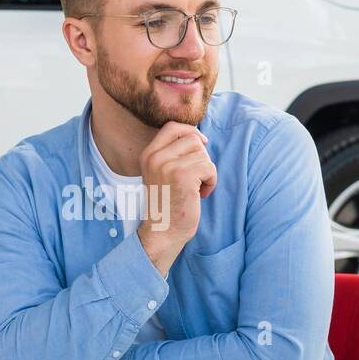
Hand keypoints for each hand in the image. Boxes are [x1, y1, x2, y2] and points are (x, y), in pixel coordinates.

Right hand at [137, 122, 216, 275]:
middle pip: (192, 138)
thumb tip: (198, 136)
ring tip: (197, 187)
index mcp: (148, 155)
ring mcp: (168, 166)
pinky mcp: (183, 176)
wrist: (163, 232)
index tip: (202, 144)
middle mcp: (155, 158)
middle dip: (201, 157)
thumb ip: (172, 154)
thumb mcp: (161, 174)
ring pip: (202, 153)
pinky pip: (209, 167)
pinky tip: (201, 194)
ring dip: (206, 171)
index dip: (190, 131)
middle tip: (197, 177)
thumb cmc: (168, 204)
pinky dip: (211, 181)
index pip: (172, 127)